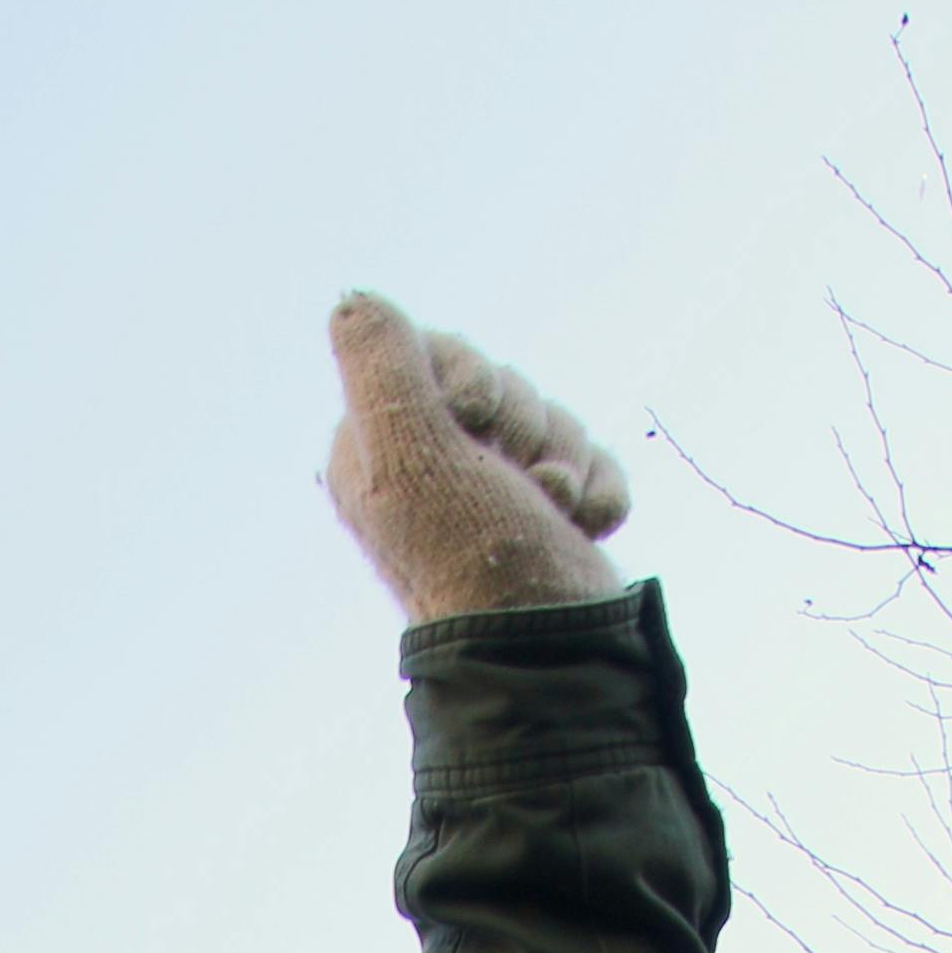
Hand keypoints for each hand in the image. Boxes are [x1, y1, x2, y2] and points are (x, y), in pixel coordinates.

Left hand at [324, 295, 626, 622]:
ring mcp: (495, 494)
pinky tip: (583, 526)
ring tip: (547, 511)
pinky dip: (599, 489)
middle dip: (524, 423)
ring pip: (552, 417)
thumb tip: (353, 302)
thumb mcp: (407, 452)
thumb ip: (379, 366)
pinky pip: (593, 459)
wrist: (553, 650)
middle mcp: (429, 467)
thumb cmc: (472, 556)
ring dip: (566, 459)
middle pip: (501, 381)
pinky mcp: (552, 518)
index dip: (467, 375)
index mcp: (377, 448)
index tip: (468, 422)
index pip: (432, 348)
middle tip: (512, 480)